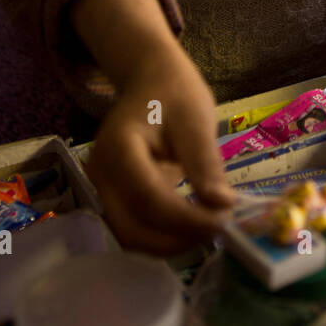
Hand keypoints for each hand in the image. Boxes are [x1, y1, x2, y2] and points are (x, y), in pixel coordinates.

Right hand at [86, 47, 234, 256]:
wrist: (150, 82)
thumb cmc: (173, 93)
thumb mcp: (195, 118)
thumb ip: (204, 161)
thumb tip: (222, 205)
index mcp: (119, 147)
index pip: (147, 198)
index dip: (186, 219)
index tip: (224, 221)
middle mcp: (101, 175)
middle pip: (131, 229)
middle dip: (177, 239)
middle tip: (219, 228)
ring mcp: (102, 190)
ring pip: (130, 237)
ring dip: (171, 243)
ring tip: (209, 226)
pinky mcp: (112, 200)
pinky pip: (135, 229)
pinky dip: (163, 236)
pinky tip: (193, 225)